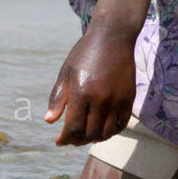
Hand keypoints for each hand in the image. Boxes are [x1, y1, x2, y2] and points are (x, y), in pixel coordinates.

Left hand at [44, 25, 136, 145]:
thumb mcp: (66, 73)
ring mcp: (117, 100)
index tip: (59, 141)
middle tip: (71, 140)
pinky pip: (120, 125)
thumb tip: (49, 122)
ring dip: (94, 139)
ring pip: (106, 133)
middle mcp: (100, 99)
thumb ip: (57, 98)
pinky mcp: (128, 99)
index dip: (65, 139)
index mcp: (81, 93)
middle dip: (77, 141)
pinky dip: (110, 132)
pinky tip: (101, 129)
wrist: (113, 37)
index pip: (73, 128)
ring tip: (86, 136)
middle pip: (89, 134)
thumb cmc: (84, 54)